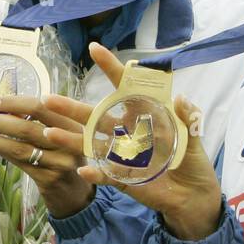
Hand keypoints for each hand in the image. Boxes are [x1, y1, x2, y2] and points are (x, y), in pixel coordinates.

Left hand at [0, 94, 94, 218]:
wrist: (76, 193)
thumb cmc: (64, 155)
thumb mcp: (62, 133)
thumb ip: (41, 119)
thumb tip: (5, 105)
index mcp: (73, 124)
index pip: (42, 108)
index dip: (16, 103)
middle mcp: (68, 142)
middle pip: (28, 127)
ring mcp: (58, 162)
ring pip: (20, 146)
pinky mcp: (48, 178)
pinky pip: (19, 161)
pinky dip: (1, 150)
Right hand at [41, 42, 223, 239]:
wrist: (194, 195)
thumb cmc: (192, 162)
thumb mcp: (194, 138)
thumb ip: (189, 118)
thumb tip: (181, 98)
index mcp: (143, 116)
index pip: (125, 88)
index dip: (110, 68)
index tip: (94, 49)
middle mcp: (127, 133)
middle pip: (95, 117)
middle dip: (72, 108)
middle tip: (48, 99)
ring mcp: (121, 156)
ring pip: (91, 145)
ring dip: (70, 140)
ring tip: (49, 133)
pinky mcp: (123, 178)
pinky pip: (105, 175)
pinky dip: (94, 174)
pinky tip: (82, 169)